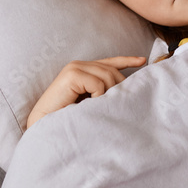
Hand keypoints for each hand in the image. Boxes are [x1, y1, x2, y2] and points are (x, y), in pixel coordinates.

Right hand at [25, 56, 146, 129]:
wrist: (45, 127)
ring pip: (107, 76)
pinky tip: (90, 106)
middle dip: (118, 88)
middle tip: (115, 105)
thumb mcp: (90, 102)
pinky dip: (99, 97)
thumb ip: (103, 92)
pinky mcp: (72, 75)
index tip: (143, 61)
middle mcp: (78, 65)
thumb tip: (127, 89)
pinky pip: (98, 84)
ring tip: (98, 108)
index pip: (109, 62)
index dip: (127, 60)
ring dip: (107, 95)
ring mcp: (74, 68)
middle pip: (112, 71)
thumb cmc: (67, 119)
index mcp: (83, 69)